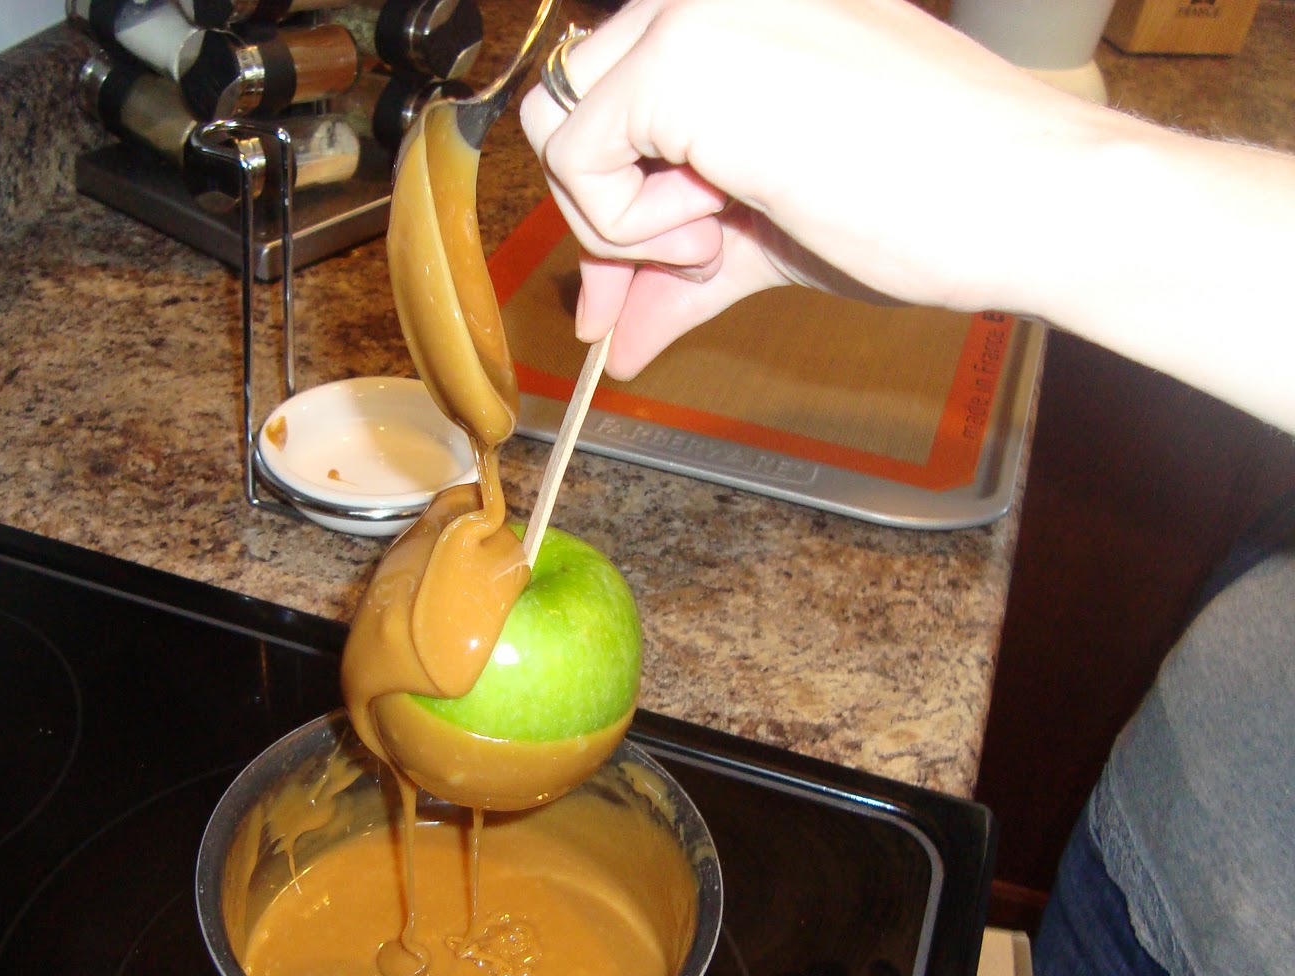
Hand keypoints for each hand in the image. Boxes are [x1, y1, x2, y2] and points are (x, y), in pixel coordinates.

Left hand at [520, 0, 1095, 377]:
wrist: (1028, 200)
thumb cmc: (935, 202)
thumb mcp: (770, 235)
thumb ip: (681, 269)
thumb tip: (612, 333)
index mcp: (738, 8)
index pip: (614, 96)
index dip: (609, 196)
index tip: (638, 280)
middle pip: (572, 103)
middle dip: (602, 212)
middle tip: (692, 258)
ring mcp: (694, 8)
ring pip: (559, 126)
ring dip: (618, 216)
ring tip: (723, 234)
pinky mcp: (683, 55)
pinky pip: (578, 160)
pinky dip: (626, 227)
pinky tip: (719, 228)